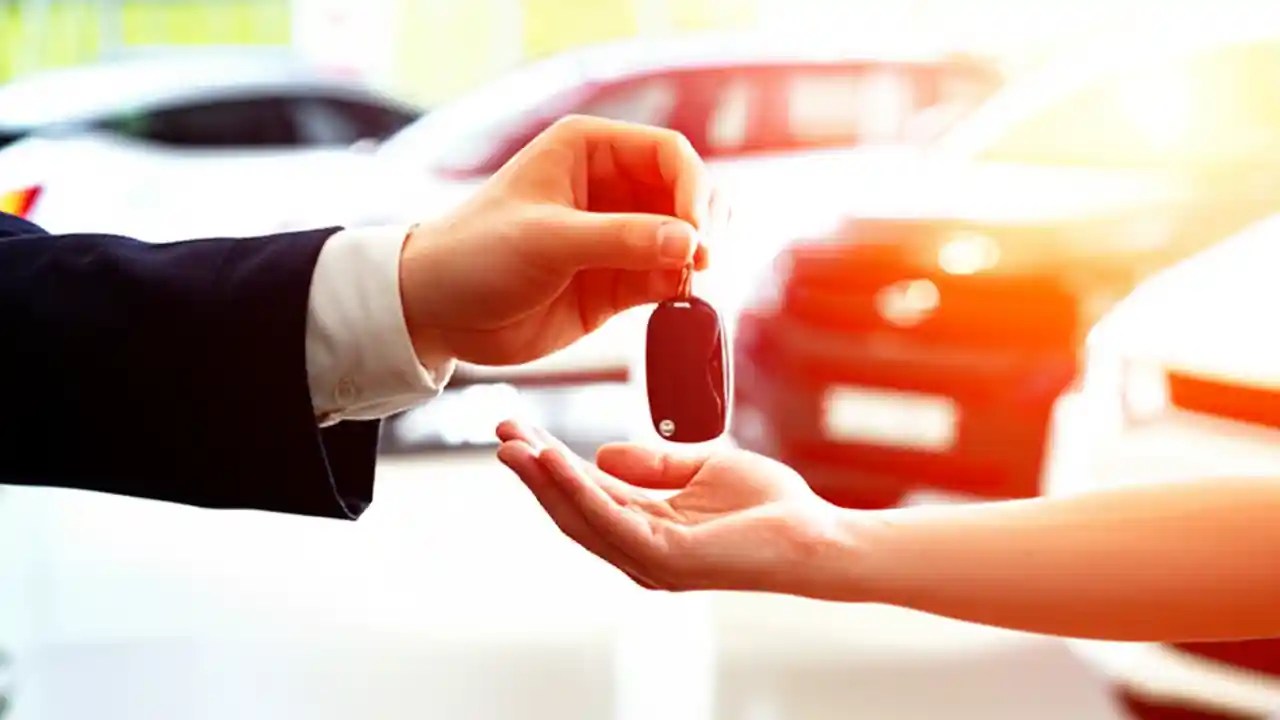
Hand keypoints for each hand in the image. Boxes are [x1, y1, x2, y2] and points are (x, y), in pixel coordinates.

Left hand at [399, 115, 722, 365]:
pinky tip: (680, 307)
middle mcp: (611, 187)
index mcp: (589, 150)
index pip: (668, 153)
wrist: (437, 311)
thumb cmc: (475, 255)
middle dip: (703, 225)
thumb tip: (690, 243)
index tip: (696, 233)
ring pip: (683, 240)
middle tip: (702, 261)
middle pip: (686, 195)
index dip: (693, 188)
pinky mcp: (616, 282)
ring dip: (696, 262)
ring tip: (693, 288)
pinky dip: (681, 292)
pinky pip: (666, 280)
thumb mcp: (547, 241)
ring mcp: (617, 236)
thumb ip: (621, 240)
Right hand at [494, 421, 861, 597]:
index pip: (586, 491)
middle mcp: (638, 549)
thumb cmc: (770, 507)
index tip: (521, 426)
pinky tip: (554, 460)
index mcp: (645, 526)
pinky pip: (609, 519)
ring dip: (542, 479)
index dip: (551, 461)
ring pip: (580, 515)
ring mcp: (648, 559)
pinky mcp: (665, 559)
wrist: (816, 535)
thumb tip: (602, 452)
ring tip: (514, 443)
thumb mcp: (703, 467)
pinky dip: (576, 489)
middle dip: (533, 469)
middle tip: (500, 429)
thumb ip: (654, 463)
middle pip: (571, 506)